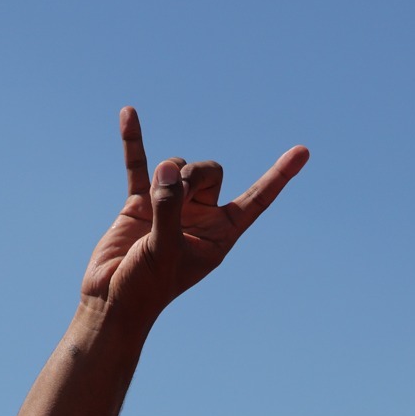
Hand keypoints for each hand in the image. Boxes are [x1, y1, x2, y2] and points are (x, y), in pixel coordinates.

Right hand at [79, 107, 308, 321]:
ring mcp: (169, 208)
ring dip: (167, 173)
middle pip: (210, 172)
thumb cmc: (145, 288)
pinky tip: (129, 114)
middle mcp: (199, 218)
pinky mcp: (140, 203)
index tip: (303, 151)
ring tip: (152, 200)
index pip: (257, 199)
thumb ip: (169, 208)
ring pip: (178, 166)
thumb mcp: (164, 250)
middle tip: (175, 191)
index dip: (279, 176)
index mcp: (220, 235)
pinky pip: (140, 165)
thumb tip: (168, 167)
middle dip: (194, 174)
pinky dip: (135, 142)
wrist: (111, 301)